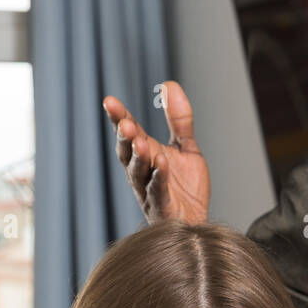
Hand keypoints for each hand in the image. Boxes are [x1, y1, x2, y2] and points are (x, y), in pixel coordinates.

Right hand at [103, 81, 209, 223]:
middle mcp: (141, 173)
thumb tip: (168, 85)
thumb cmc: (185, 189)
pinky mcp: (162, 208)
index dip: (119, 118)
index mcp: (144, 155)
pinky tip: (161, 162)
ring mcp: (148, 192)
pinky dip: (159, 177)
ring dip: (138, 156)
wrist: (198, 221)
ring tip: (140, 141)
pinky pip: (158, 191)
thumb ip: (179, 119)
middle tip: (125, 122)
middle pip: (127, 152)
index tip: (110, 101)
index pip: (128, 133)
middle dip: (124, 137)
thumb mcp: (185, 147)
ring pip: (138, 173)